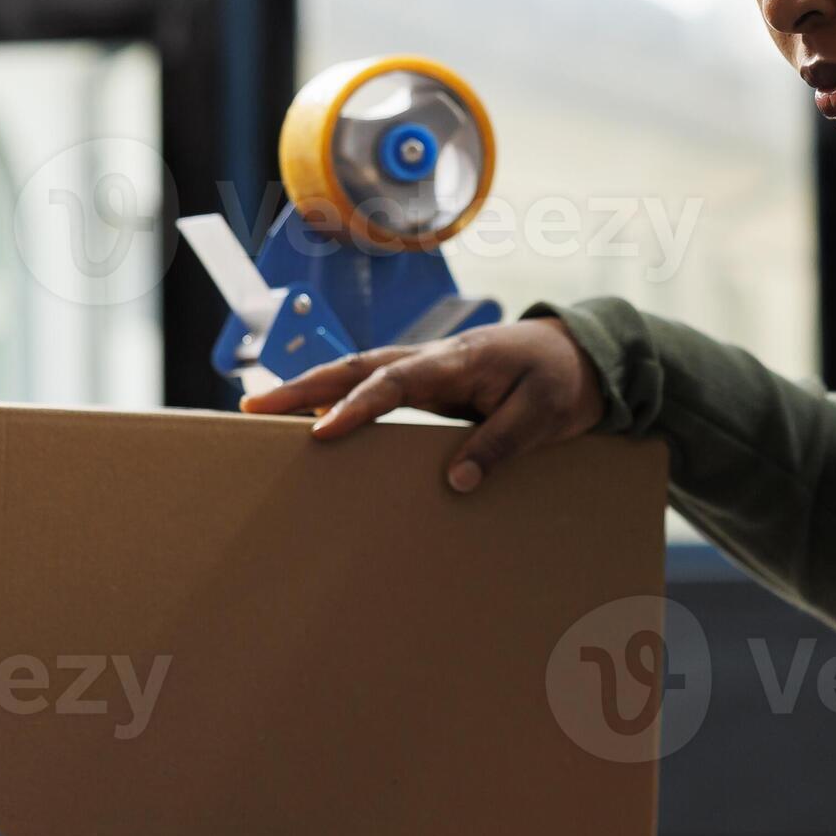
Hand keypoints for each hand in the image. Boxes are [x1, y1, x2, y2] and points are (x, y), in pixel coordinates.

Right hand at [240, 317, 605, 492]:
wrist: (583, 354)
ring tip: (261, 411)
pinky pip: (376, 387)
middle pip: (357, 367)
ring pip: (359, 372)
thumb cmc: (563, 381)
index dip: (355, 406)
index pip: (394, 381)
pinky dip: (339, 396)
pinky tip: (313, 418)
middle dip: (303, 386)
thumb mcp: (544, 416)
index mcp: (458, 361)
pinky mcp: (430, 382)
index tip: (320, 430)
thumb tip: (455, 481)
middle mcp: (433, 358)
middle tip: (251, 406)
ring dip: (312, 388)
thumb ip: (500, 444)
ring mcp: (428, 368)